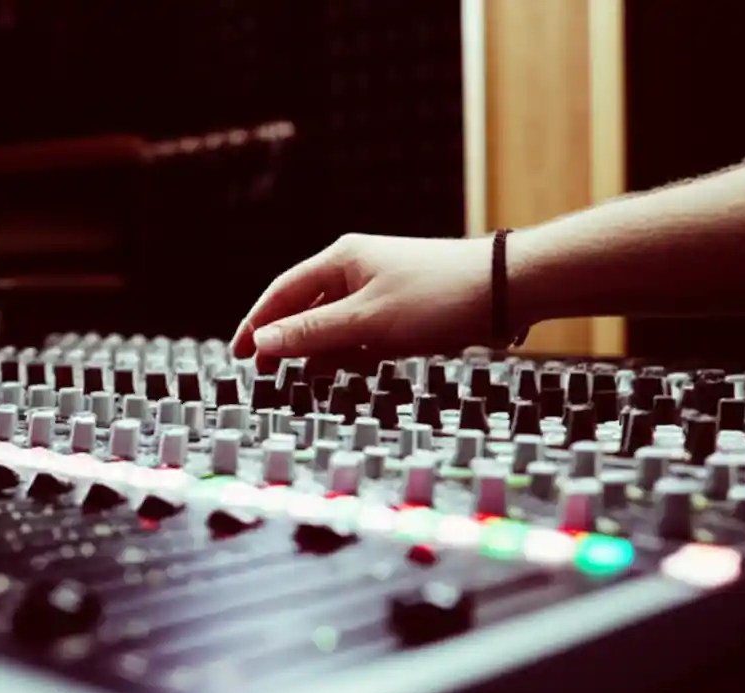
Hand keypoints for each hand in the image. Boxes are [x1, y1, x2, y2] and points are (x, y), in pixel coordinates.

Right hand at [230, 233, 493, 372]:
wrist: (506, 290)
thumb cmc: (437, 297)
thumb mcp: (367, 322)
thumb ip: (313, 334)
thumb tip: (265, 342)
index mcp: (341, 260)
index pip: (282, 292)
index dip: (257, 324)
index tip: (239, 354)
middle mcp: (356, 271)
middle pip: (306, 309)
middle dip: (288, 342)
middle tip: (267, 373)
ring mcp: (379, 291)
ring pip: (335, 326)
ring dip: (321, 351)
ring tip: (310, 379)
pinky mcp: (401, 311)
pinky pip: (362, 334)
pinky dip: (352, 353)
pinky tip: (351, 370)